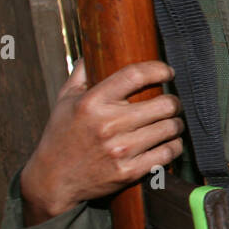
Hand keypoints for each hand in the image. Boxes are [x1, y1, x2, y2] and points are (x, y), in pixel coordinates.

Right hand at [21, 61, 184, 225]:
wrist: (53, 179)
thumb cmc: (61, 135)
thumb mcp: (65, 100)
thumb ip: (82, 72)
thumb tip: (96, 49)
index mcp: (92, 102)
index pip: (135, 75)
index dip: (159, 69)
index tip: (168, 71)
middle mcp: (108, 125)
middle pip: (165, 104)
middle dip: (174, 102)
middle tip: (171, 103)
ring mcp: (120, 150)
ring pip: (171, 128)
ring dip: (176, 125)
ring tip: (170, 123)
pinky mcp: (129, 171)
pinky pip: (168, 152)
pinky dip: (174, 145)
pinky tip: (168, 142)